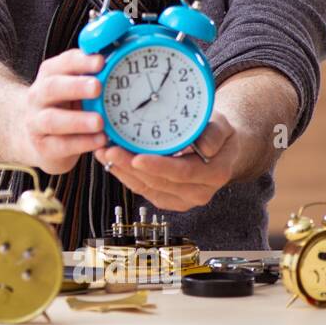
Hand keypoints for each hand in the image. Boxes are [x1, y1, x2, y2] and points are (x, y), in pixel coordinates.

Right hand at [14, 49, 108, 174]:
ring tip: (100, 122)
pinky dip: (82, 143)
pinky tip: (100, 140)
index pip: (62, 63)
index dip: (80, 61)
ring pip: (52, 120)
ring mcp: (36, 122)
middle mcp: (38, 96)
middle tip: (97, 87)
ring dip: (77, 120)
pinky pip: (60, 145)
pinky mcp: (43, 146)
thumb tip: (124, 49)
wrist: (39, 136)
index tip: (101, 61)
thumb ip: (94, 72)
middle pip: (51, 88)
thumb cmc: (67, 106)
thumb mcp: (76, 85)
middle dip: (75, 86)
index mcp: (50, 75)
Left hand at [92, 113, 240, 210]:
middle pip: (158, 182)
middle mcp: (198, 192)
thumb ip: (214, 133)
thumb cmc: (218, 135)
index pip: (183, 172)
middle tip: (109, 149)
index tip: (137, 158)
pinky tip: (110, 160)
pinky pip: (141, 188)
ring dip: (121, 170)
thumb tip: (204, 147)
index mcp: (214, 174)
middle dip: (129, 167)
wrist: (220, 151)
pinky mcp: (166, 198)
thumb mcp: (222, 126)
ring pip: (145, 187)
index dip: (158, 166)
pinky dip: (123, 174)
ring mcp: (181, 199)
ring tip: (103, 151)